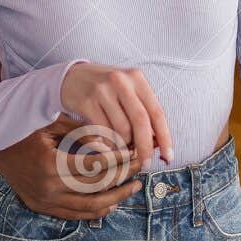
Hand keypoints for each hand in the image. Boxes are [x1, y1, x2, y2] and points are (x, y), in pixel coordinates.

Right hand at [0, 116, 139, 219]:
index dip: (119, 160)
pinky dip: (96, 211)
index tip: (134, 152)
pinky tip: (112, 203)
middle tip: (141, 167)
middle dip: (123, 177)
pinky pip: (75, 215)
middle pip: (97, 188)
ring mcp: (45, 201)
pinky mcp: (43, 207)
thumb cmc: (24, 131)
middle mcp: (49, 187)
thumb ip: (82, 132)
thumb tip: (115, 140)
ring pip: (89, 207)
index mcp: (51, 164)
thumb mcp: (52, 124)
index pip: (96, 166)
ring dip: (115, 198)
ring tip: (133, 187)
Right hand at [60, 63, 174, 168]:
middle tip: (146, 163)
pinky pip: (103, 131)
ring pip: (121, 128)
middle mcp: (121, 82)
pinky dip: (108, 143)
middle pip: (140, 121)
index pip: (156, 112)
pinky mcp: (86, 101)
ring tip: (123, 148)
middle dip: (145, 147)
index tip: (168, 156)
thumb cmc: (106, 88)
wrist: (72, 76)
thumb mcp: (127, 91)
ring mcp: (102, 91)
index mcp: (137, 79)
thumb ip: (142, 111)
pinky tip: (108, 145)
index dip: (165, 137)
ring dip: (124, 145)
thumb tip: (156, 144)